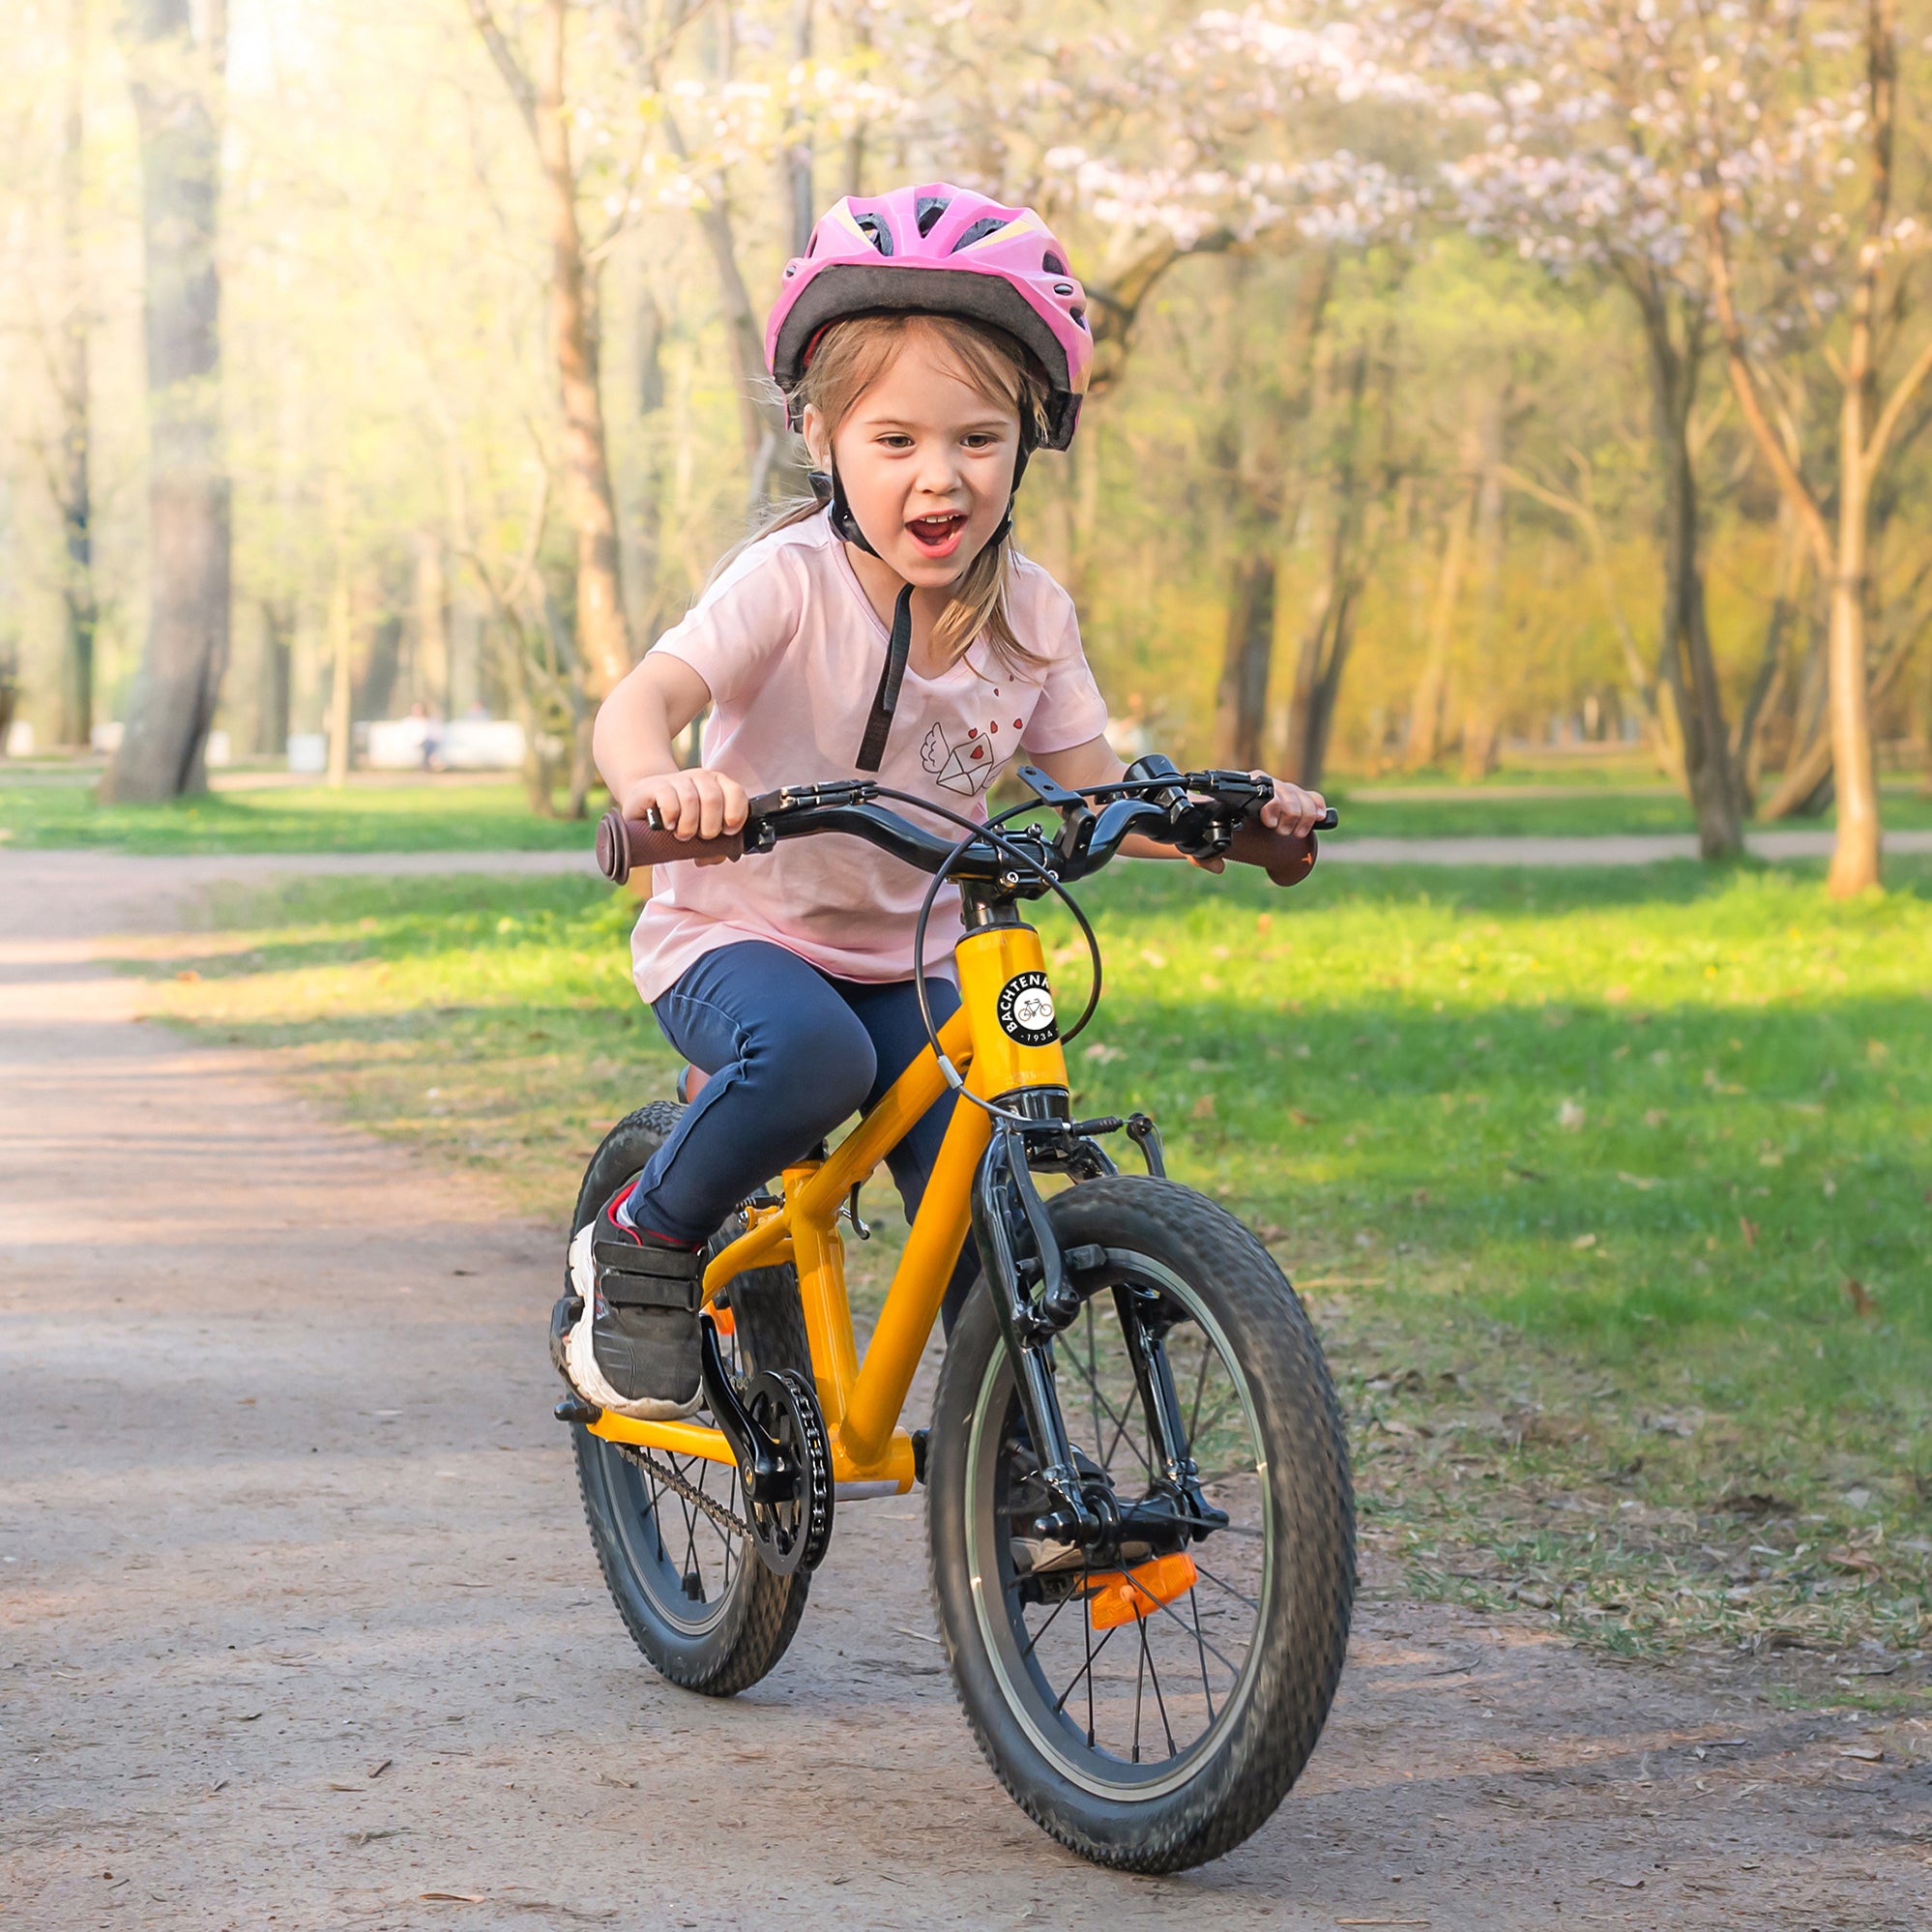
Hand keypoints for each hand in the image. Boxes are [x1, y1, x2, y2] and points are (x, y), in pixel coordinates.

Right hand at [619, 768, 748, 864]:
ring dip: (688, 825)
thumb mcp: (701, 832)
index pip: (736, 793)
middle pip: (713, 799)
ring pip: (690, 800)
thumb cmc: (680, 820)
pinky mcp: (657, 785)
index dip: (736, 815)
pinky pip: (668, 798)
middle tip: (700, 837)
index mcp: (718, 785)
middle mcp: (700, 777)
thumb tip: (720, 855)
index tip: (727, 832)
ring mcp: (678, 779)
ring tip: (682, 835)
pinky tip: (669, 825)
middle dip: (709, 826)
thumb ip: (715, 845)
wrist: (646, 803)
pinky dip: (671, 816)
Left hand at [1190, 771, 1324, 871]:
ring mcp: (1282, 791)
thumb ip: (1203, 855)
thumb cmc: (1213, 825)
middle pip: (1287, 792)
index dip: (1273, 805)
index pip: (1265, 790)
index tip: (1270, 823)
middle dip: (1291, 814)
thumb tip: (1219, 867)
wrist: (1223, 815)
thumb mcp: (1205, 839)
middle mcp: (1266, 785)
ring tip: (1296, 833)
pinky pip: (1312, 798)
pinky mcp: (1295, 800)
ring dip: (1304, 815)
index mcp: (1245, 788)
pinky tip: (1320, 819)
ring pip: (1301, 796)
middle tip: (1283, 833)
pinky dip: (1317, 806)